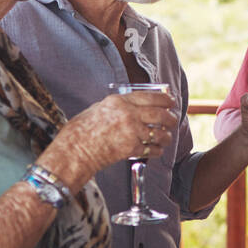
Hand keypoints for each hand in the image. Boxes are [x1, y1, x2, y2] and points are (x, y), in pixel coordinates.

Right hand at [52, 90, 178, 180]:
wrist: (74, 151)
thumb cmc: (81, 131)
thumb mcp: (99, 108)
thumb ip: (118, 106)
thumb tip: (133, 105)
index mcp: (119, 101)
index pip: (150, 97)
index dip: (165, 100)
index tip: (171, 102)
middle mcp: (128, 114)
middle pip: (160, 114)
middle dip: (170, 118)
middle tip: (172, 121)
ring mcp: (131, 131)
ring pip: (160, 133)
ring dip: (166, 137)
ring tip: (165, 138)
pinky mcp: (131, 148)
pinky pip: (152, 149)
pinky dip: (157, 151)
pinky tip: (155, 151)